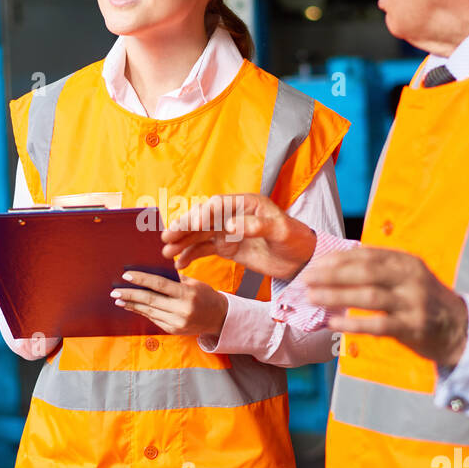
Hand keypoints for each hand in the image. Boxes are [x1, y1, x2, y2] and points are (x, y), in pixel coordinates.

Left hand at [111, 270, 228, 335]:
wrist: (219, 318)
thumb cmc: (206, 295)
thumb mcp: (194, 283)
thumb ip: (174, 279)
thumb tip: (150, 272)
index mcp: (187, 294)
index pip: (159, 285)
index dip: (141, 280)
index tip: (126, 276)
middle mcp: (181, 310)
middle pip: (150, 300)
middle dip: (130, 295)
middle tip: (115, 291)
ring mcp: (177, 323)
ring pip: (149, 311)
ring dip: (132, 305)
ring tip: (119, 299)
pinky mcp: (173, 331)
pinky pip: (154, 319)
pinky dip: (141, 312)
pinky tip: (132, 306)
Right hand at [160, 193, 316, 280]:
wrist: (301, 259)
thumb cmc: (295, 239)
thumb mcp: (281, 231)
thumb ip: (258, 226)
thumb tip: (231, 224)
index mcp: (245, 204)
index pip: (217, 205)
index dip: (201, 214)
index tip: (189, 225)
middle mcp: (233, 215)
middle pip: (202, 219)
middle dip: (183, 228)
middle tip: (166, 237)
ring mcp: (228, 232)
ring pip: (199, 235)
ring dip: (182, 243)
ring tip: (166, 253)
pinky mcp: (227, 247)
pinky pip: (205, 249)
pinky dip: (191, 255)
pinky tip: (180, 263)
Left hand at [302, 246, 468, 366]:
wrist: (459, 329)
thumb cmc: (422, 301)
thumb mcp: (406, 277)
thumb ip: (378, 270)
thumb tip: (333, 268)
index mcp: (406, 261)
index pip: (366, 254)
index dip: (337, 259)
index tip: (314, 264)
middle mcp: (411, 278)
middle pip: (365, 271)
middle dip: (332, 275)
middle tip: (307, 279)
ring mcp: (413, 302)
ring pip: (369, 296)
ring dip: (337, 296)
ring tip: (313, 298)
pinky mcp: (413, 327)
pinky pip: (377, 325)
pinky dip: (352, 324)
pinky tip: (333, 324)